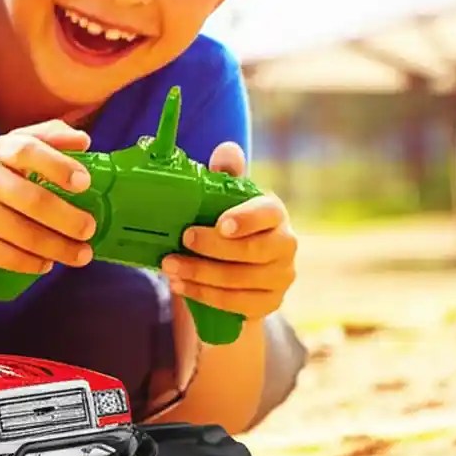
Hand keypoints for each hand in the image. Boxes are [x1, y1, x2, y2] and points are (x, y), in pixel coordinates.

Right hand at [0, 120, 97, 278]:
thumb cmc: (10, 184)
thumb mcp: (27, 155)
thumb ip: (54, 140)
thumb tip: (81, 141)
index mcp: (1, 150)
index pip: (27, 150)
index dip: (58, 165)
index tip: (85, 183)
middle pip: (31, 199)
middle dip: (67, 218)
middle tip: (90, 229)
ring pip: (23, 234)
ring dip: (58, 247)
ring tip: (82, 254)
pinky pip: (8, 257)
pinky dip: (33, 263)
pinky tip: (48, 263)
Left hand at [160, 141, 297, 319]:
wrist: (238, 266)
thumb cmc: (229, 223)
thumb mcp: (226, 197)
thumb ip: (226, 174)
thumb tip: (226, 150)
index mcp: (275, 214)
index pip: (267, 213)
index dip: (246, 219)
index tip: (221, 224)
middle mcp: (286, 245)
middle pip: (252, 251)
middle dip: (212, 248)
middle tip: (181, 241)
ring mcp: (280, 277)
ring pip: (240, 281)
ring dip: (201, 275)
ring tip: (169, 267)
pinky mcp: (269, 303)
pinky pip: (236, 305)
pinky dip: (204, 296)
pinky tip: (180, 286)